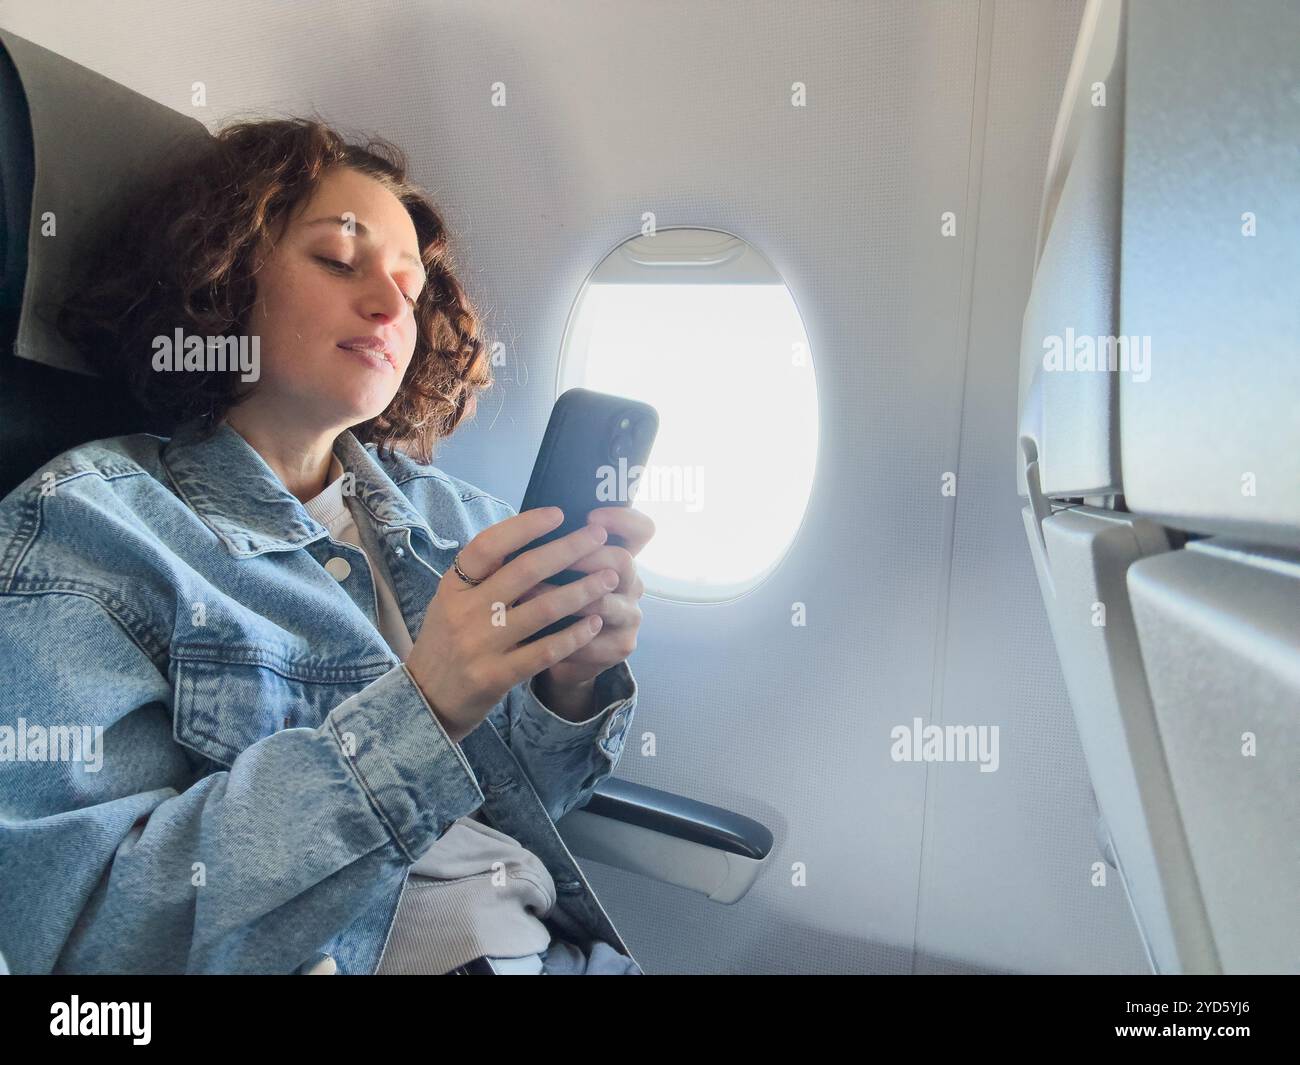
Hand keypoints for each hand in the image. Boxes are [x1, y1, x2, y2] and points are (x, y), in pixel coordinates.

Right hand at [403, 508, 621, 742]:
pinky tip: (595, 623)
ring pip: (543, 609)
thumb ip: (484, 576)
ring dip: (582, 590)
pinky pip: (545, 651)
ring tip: (609, 578)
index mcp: (453, 587)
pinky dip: (574, 635)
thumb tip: (530, 536)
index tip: (558, 514)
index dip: (524, 526)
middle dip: (568, 549)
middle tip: (598, 536)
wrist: (426, 700)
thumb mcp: (452, 602)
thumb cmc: (448, 642)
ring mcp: (481, 645)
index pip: (488, 545)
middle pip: (525, 571)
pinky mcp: (496, 677)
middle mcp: (465, 612)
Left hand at [512, 506, 654, 694]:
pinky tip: (534, 635)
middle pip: (624, 560)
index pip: (641, 530)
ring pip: (603, 603)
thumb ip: (554, 548)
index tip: (590, 516)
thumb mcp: (555, 570)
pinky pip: (592, 640)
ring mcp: (630, 616)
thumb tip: (528, 522)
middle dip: (584, 557)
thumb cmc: (553, 600)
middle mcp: (632, 584)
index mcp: (619, 558)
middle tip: (549, 559)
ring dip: (561, 598)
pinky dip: (560, 637)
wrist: (560, 654)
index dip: (622, 519)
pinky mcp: (621, 646)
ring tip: (525, 596)